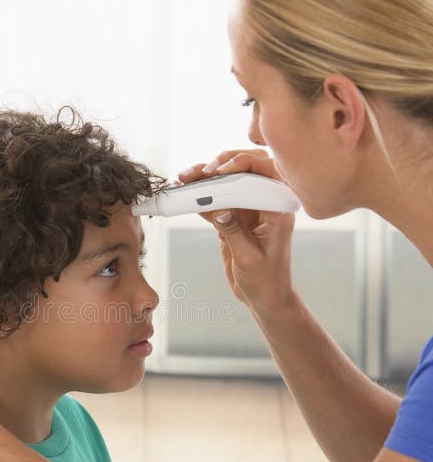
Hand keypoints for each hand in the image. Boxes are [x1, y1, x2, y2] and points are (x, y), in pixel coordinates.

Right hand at [178, 149, 296, 313]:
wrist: (264, 297)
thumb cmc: (266, 280)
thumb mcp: (248, 258)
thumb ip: (233, 231)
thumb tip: (218, 208)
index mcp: (278, 208)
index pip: (263, 172)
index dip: (240, 165)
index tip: (217, 172)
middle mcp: (265, 202)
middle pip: (245, 168)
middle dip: (220, 164)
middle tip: (199, 173)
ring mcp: (250, 208)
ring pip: (228, 181)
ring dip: (206, 179)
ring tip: (185, 179)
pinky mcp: (235, 216)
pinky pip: (217, 199)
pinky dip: (201, 197)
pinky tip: (185, 194)